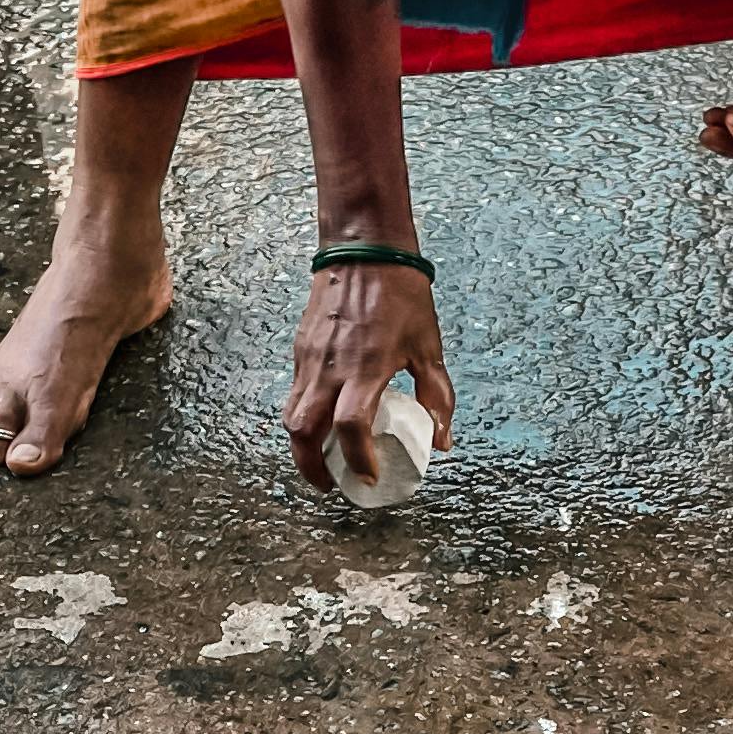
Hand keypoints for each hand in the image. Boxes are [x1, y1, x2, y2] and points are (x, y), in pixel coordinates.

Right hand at [284, 261, 454, 489]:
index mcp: (365, 367)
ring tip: (322, 461)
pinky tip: (320, 423)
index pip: (349, 426)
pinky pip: (293, 392)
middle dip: (313, 467)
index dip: (357, 458)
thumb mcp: (428, 346)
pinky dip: (302, 417)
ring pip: (291, 415)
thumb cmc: (401, 294)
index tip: (369, 476)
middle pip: (303, 431)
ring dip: (301, 446)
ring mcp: (309, 358)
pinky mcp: (300, 348)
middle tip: (332, 483)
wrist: (364, 249)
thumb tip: (441, 440)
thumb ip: (436, 396)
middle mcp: (330, 367)